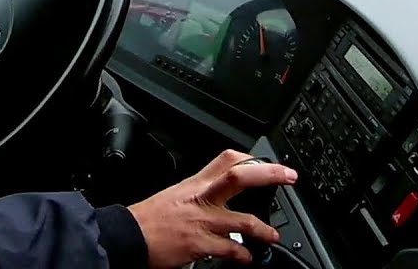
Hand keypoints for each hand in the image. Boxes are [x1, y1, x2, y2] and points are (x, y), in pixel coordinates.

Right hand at [128, 149, 296, 267]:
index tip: (268, 163)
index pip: (227, 159)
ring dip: (263, 229)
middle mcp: (201, 198)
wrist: (129, 235)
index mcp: (196, 183)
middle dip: (268, 175)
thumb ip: (202, 191)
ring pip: (242, 220)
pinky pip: (229, 250)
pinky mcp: (198, 245)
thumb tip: (223, 192)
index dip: (252, 158)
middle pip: (239, 177)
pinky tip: (247, 259)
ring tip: (272, 236)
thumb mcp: (177, 193)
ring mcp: (201, 221)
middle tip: (288, 177)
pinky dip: (242, 256)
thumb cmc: (151, 217)